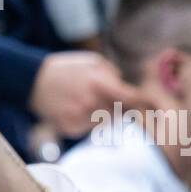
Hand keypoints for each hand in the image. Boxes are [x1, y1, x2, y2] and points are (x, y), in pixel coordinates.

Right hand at [28, 51, 161, 138]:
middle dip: (121, 108)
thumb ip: (114, 77)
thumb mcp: (93, 63)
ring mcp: (79, 118)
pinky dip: (86, 121)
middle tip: (110, 101)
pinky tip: (73, 109)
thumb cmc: (67, 69)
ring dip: (102, 114)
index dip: (147, 104)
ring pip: (105, 122)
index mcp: (99, 84)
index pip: (132, 98)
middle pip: (120, 113)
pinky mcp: (69, 128)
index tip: (158, 108)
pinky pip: (88, 128)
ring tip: (84, 101)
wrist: (32, 80)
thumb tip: (129, 92)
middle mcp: (91, 104)